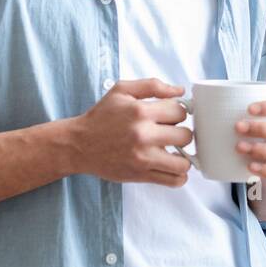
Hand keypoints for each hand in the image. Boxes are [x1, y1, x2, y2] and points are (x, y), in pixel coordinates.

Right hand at [69, 78, 191, 185]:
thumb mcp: (122, 90)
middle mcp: (143, 135)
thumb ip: (153, 85)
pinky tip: (171, 166)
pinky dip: (178, 176)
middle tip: (171, 134)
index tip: (170, 117)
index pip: (180, 111)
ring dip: (183, 157)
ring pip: (183, 163)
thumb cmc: (101, 116)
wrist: (79, 144)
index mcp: (140, 111)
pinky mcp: (140, 175)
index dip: (178, 112)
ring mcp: (142, 158)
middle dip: (182, 133)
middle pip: (186, 136)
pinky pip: (173, 181)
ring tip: (174, 152)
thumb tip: (180, 90)